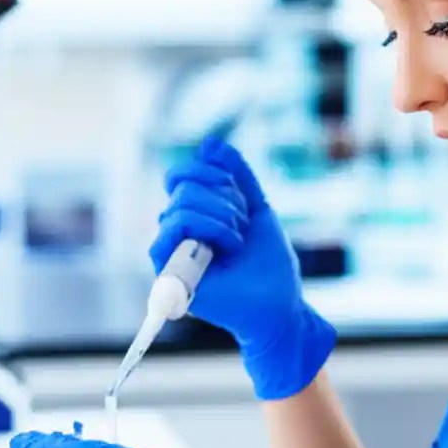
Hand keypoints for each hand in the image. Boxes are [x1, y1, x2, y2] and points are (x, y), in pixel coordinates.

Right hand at [150, 137, 336, 399]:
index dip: (206, 170)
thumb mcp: (257, 208)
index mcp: (195, 216)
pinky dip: (207, 229)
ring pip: (180, 206)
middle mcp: (178, 233)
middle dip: (224, 199)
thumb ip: (237, 175)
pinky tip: (229, 246)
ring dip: (222, 217)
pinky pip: (170, 230)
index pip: (181, 176)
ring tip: (239, 241)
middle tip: (244, 226)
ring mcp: (172, 252)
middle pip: (184, 187)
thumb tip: (209, 143)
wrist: (279, 304)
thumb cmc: (269, 264)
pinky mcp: (168, 273)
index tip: (236, 187)